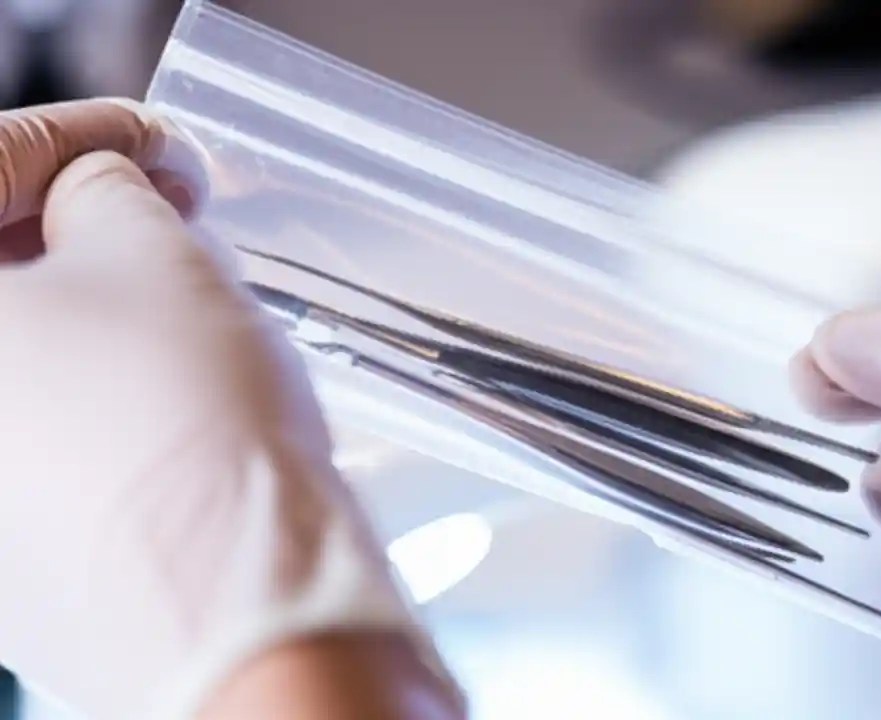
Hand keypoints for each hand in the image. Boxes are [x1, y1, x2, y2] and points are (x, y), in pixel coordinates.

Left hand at [0, 100, 460, 718]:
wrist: (242, 604)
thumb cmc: (188, 437)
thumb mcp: (155, 256)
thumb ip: (109, 192)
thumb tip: (105, 194)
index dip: (77, 138)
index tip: (145, 143)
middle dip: (72, 224)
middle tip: (161, 208)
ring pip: (18, 362)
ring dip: (84, 310)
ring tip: (180, 299)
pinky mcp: (4, 556)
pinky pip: (39, 437)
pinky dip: (90, 391)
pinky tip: (167, 385)